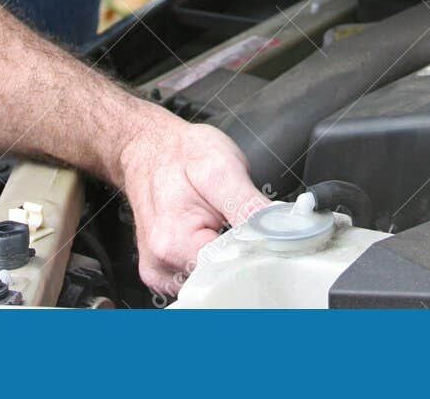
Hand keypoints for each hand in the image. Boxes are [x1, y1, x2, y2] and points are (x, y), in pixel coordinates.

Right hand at [116, 109, 269, 298]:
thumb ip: (249, 206)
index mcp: (175, 241)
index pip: (229, 273)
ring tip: (224, 229)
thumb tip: (280, 231)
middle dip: (242, 260)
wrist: (149, 147)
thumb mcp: (222, 167)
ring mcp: (159, 270)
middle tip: (246, 228)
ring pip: (211, 283)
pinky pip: (197, 278)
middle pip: (220, 282)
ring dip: (227, 262)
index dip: (256, 257)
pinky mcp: (162, 270)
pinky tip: (212, 239)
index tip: (267, 239)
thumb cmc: (180, 153)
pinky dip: (212, 263)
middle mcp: (161, 263)